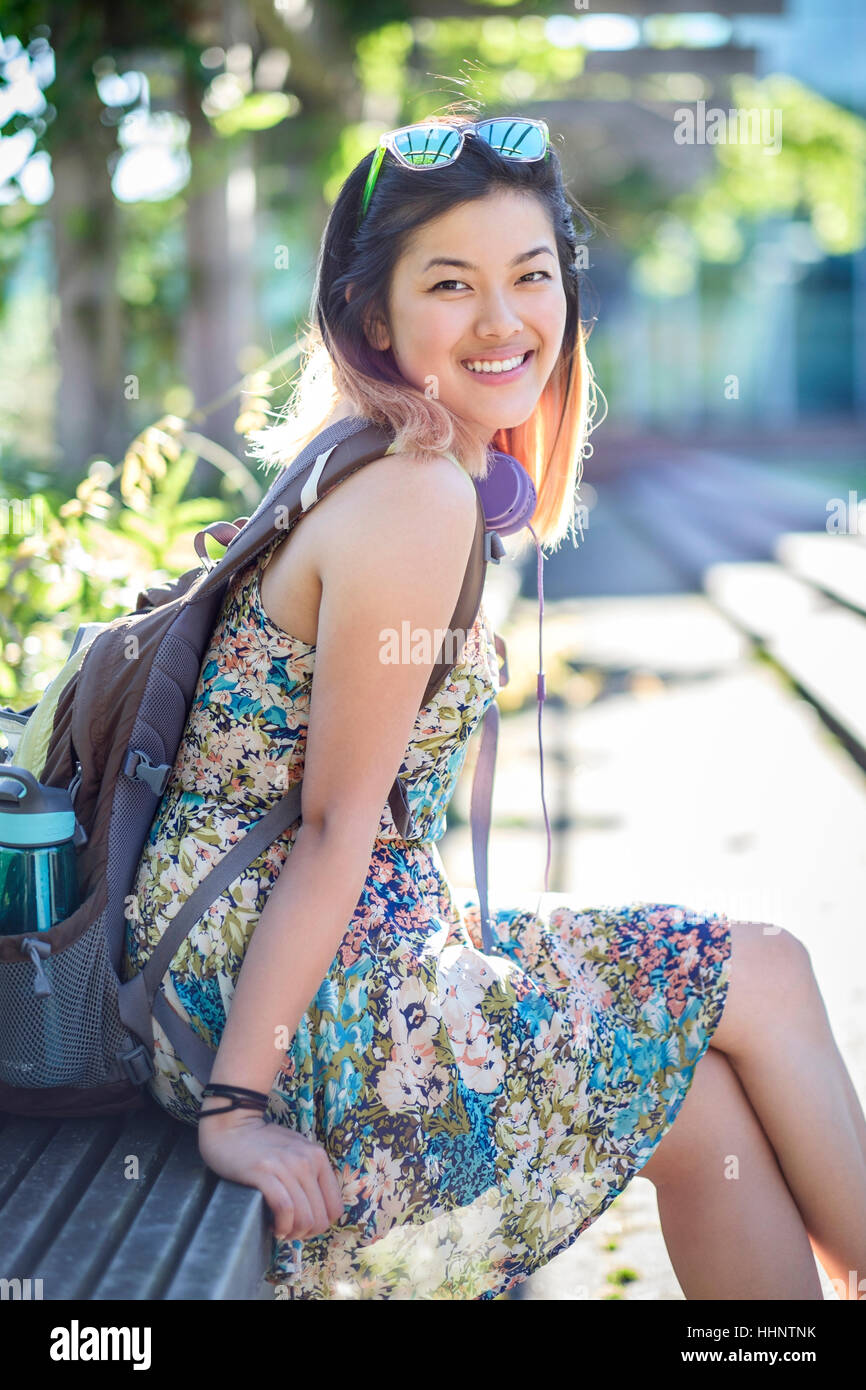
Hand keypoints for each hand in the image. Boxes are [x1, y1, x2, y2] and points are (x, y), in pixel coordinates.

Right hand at [197, 1107, 344, 1241]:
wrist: (231, 1126)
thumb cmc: (262, 1143)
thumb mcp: (296, 1151)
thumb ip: (310, 1172)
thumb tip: (319, 1208)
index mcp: (318, 1157)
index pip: (335, 1207)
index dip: (321, 1225)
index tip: (304, 1227)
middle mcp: (307, 1161)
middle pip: (320, 1218)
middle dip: (306, 1234)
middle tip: (290, 1233)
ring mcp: (286, 1166)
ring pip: (304, 1217)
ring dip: (292, 1233)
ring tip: (280, 1230)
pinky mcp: (264, 1173)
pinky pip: (284, 1208)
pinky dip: (282, 1226)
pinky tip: (273, 1227)